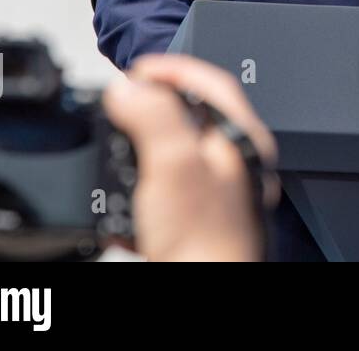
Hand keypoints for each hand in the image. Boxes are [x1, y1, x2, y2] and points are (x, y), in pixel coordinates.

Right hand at [103, 54, 278, 261]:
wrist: (203, 291)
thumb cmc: (204, 241)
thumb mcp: (172, 164)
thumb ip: (153, 118)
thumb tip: (130, 88)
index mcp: (240, 140)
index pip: (213, 83)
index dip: (173, 67)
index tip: (138, 68)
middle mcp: (233, 164)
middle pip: (195, 115)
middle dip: (154, 102)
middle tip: (125, 97)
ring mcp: (214, 193)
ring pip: (177, 153)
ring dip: (143, 142)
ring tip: (118, 138)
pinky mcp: (193, 220)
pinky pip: (163, 189)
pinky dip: (138, 183)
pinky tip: (123, 195)